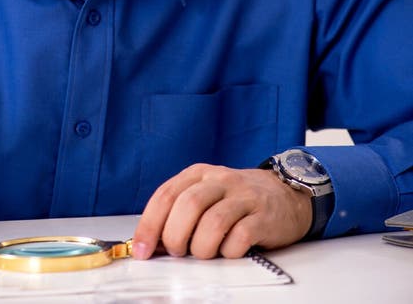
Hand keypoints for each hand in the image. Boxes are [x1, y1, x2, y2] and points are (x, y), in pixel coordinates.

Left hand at [132, 163, 312, 259]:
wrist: (285, 193)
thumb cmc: (238, 199)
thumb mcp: (206, 196)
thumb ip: (179, 212)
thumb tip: (150, 242)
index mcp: (199, 174)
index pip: (166, 195)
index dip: (150, 224)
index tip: (142, 249)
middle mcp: (219, 180)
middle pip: (188, 205)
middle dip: (175, 236)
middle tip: (178, 252)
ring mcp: (243, 196)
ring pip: (213, 222)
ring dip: (201, 247)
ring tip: (203, 254)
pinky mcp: (263, 216)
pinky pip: (240, 237)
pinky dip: (229, 251)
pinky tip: (229, 252)